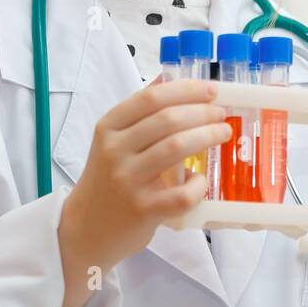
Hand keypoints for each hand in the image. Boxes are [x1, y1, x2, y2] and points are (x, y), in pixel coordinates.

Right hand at [58, 79, 228, 275]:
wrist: (85, 229)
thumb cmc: (106, 180)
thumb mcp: (113, 140)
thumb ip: (139, 111)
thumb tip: (168, 77)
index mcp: (109, 127)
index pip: (151, 98)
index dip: (186, 90)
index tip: (210, 90)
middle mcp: (115, 150)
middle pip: (168, 120)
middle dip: (203, 113)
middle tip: (220, 114)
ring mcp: (127, 181)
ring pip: (176, 148)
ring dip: (207, 136)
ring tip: (222, 133)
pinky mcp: (142, 210)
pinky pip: (181, 194)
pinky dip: (198, 185)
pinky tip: (201, 180)